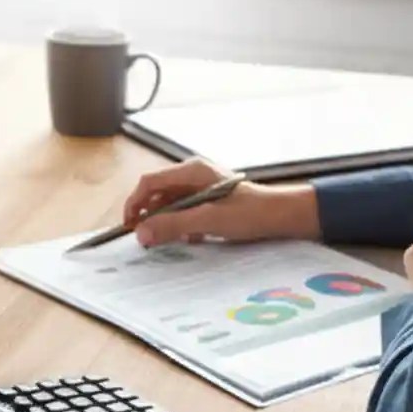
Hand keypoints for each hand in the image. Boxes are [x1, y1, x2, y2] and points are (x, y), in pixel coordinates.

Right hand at [122, 158, 320, 245]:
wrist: (282, 216)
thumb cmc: (250, 212)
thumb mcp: (209, 220)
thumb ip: (174, 225)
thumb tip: (142, 232)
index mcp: (192, 171)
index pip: (150, 182)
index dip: (135, 203)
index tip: (130, 226)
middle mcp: (194, 175)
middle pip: (158, 194)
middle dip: (150, 216)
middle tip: (147, 239)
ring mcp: (202, 187)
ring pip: (171, 205)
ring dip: (168, 223)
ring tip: (172, 240)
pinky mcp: (210, 201)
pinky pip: (186, 212)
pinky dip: (184, 226)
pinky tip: (194, 239)